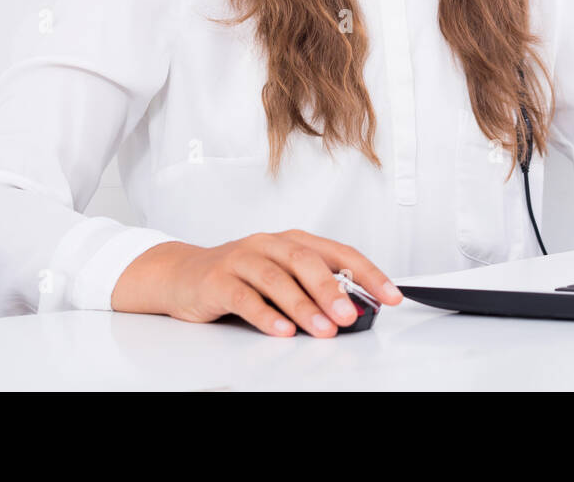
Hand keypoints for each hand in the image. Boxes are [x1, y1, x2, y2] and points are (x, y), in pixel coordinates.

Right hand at [111, 229, 402, 337]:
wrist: (182, 274)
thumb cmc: (240, 277)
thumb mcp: (281, 278)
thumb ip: (312, 290)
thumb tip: (353, 312)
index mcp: (294, 241)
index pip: (340, 253)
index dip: (368, 273)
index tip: (391, 296)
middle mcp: (270, 244)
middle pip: (307, 261)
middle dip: (333, 290)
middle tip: (351, 316)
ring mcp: (243, 259)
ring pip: (278, 279)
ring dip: (303, 306)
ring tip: (322, 328)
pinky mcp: (218, 280)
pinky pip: (245, 297)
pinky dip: (266, 315)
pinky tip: (282, 331)